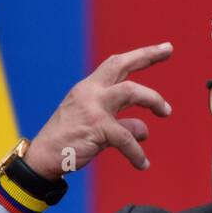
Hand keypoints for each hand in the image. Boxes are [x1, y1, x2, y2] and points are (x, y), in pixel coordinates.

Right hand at [23, 42, 173, 179]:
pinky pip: (127, 138)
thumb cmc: (67, 141)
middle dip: (147, 55)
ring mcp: (94, 108)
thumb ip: (120, 122)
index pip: (115, 64)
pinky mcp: (97, 128)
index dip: (140, 55)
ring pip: (132, 92)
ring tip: (166, 112)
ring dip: (153, 100)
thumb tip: (144, 130)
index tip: (162, 48)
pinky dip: (137, 153)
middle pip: (121, 65)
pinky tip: (142, 164)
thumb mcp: (94, 126)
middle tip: (168, 50)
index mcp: (88, 89)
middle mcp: (90, 92)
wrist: (43, 158)